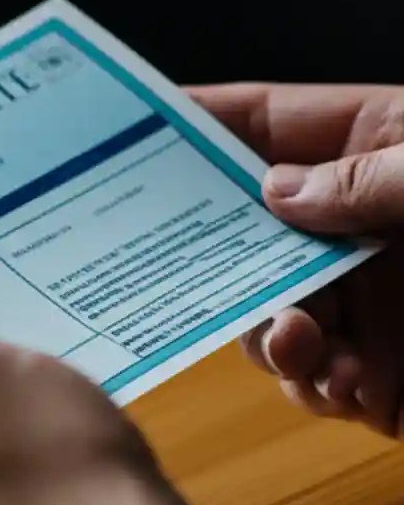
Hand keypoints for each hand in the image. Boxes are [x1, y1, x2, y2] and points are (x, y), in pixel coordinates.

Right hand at [190, 84, 403, 435]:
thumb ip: (362, 180)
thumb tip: (271, 193)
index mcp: (380, 148)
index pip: (265, 123)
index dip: (194, 122)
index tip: (127, 131)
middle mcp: (362, 223)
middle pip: (244, 227)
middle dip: (208, 249)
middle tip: (167, 258)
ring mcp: (371, 298)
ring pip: (265, 311)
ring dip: (265, 331)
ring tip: (294, 338)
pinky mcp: (388, 371)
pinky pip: (315, 378)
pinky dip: (315, 383)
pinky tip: (345, 380)